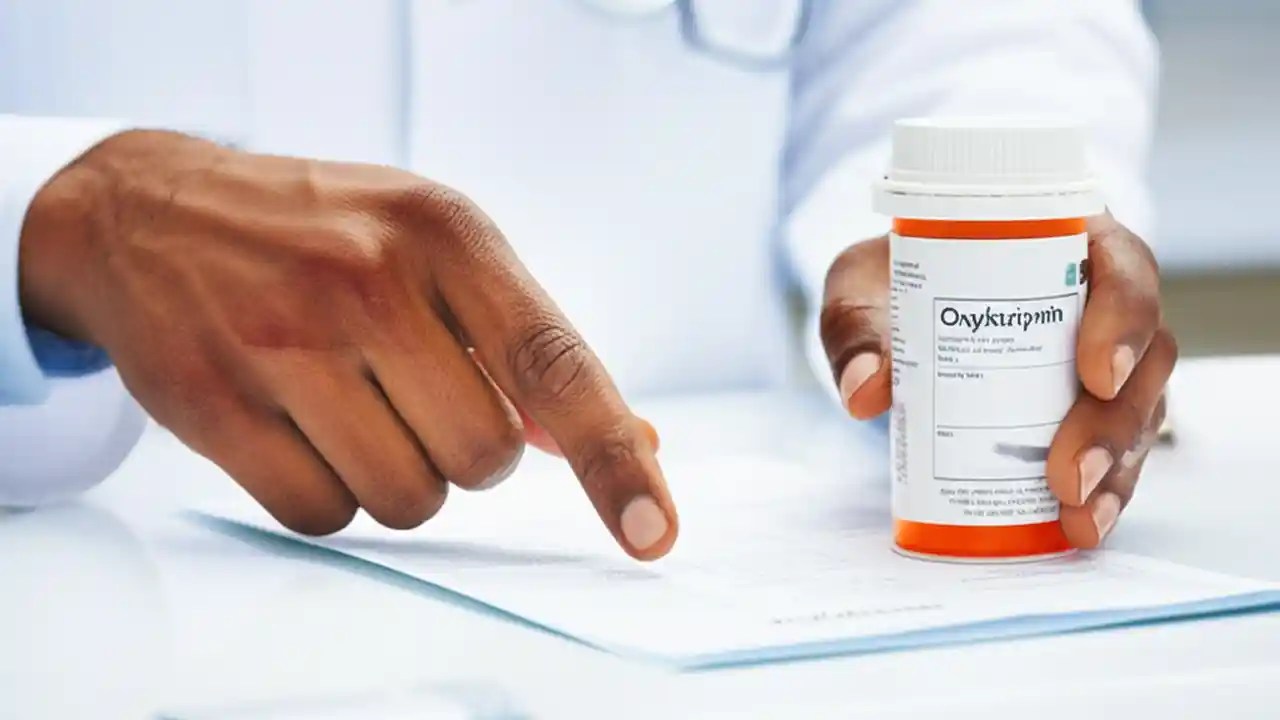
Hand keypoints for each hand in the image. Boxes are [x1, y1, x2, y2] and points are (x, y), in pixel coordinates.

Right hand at [19, 130, 676, 559]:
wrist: (151, 213)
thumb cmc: (322, 232)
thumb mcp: (434, 244)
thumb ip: (527, 345)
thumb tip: (636, 441)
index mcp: (446, 233)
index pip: (555, 365)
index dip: (614, 460)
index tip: (654, 532)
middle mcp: (368, 282)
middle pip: (483, 459)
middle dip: (466, 450)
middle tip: (414, 391)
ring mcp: (283, 342)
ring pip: (406, 500)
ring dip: (399, 475)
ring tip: (352, 402)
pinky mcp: (213, 403)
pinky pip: (321, 515)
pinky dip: (329, 494)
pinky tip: (300, 426)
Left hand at [819, 212, 1175, 547]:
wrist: (889, 313)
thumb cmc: (887, 283)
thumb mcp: (857, 290)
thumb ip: (853, 331)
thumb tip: (865, 392)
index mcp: (1066, 244)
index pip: (1125, 269)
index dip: (1126, 320)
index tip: (1098, 373)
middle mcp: (1101, 301)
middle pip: (1146, 357)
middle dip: (1115, 423)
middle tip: (1067, 474)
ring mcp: (1104, 361)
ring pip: (1141, 410)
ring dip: (1117, 468)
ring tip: (1078, 515)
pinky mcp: (1091, 412)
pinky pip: (1119, 449)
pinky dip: (1106, 490)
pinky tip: (1082, 526)